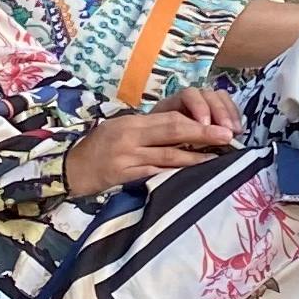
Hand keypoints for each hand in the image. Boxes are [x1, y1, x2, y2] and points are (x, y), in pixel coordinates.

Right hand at [64, 82, 241, 196]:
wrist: (70, 168)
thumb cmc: (100, 146)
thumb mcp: (122, 129)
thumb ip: (150, 129)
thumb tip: (186, 128)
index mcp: (133, 123)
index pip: (170, 118)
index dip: (196, 122)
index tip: (219, 124)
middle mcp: (131, 139)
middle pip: (172, 133)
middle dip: (203, 135)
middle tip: (227, 137)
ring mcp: (128, 160)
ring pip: (168, 157)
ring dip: (195, 158)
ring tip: (217, 159)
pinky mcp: (125, 179)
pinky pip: (155, 176)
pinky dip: (175, 175)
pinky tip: (191, 178)